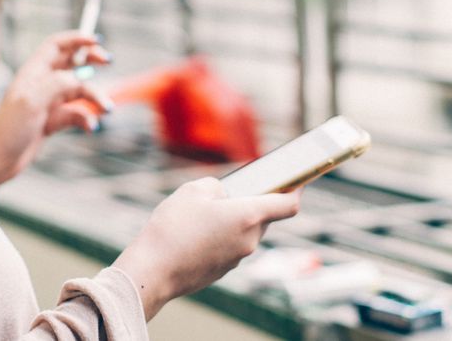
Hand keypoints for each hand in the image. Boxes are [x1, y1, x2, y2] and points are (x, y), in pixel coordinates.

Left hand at [0, 30, 111, 196]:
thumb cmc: (8, 128)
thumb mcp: (32, 101)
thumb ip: (57, 84)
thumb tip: (80, 78)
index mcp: (34, 72)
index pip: (57, 45)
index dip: (76, 38)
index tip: (96, 38)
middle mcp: (43, 83)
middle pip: (72, 61)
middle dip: (91, 59)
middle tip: (108, 60)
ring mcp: (49, 102)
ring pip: (80, 90)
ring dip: (95, 96)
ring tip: (107, 109)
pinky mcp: (54, 120)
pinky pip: (78, 113)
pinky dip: (87, 118)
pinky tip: (91, 127)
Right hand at [112, 177, 301, 319]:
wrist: (153, 271)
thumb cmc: (173, 228)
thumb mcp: (193, 191)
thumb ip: (217, 187)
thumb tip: (223, 195)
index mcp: (248, 216)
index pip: (289, 205)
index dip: (296, 190)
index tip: (297, 181)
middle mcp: (249, 239)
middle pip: (264, 217)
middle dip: (252, 203)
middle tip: (231, 193)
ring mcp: (237, 258)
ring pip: (246, 232)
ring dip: (234, 221)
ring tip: (204, 214)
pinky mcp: (224, 270)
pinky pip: (231, 246)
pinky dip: (222, 237)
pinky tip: (196, 233)